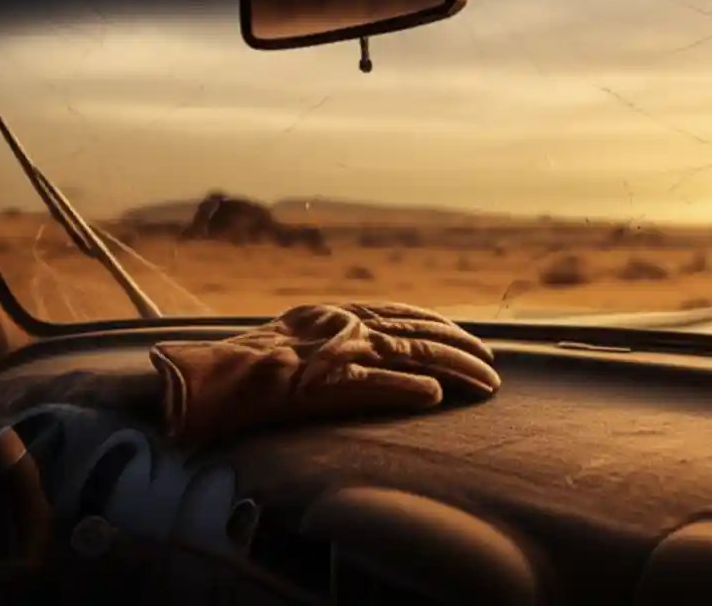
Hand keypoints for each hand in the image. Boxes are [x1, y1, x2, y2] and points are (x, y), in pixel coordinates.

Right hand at [149, 302, 498, 446]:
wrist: (217, 376)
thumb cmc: (253, 361)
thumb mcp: (301, 332)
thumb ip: (338, 335)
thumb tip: (370, 345)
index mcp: (343, 314)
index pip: (407, 314)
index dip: (444, 326)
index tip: (470, 340)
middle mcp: (350, 327)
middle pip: (423, 333)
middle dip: (465, 349)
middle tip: (494, 368)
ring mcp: (343, 354)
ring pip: (416, 355)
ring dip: (457, 370)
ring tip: (487, 385)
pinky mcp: (331, 383)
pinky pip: (378, 384)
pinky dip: (409, 389)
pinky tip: (435, 398)